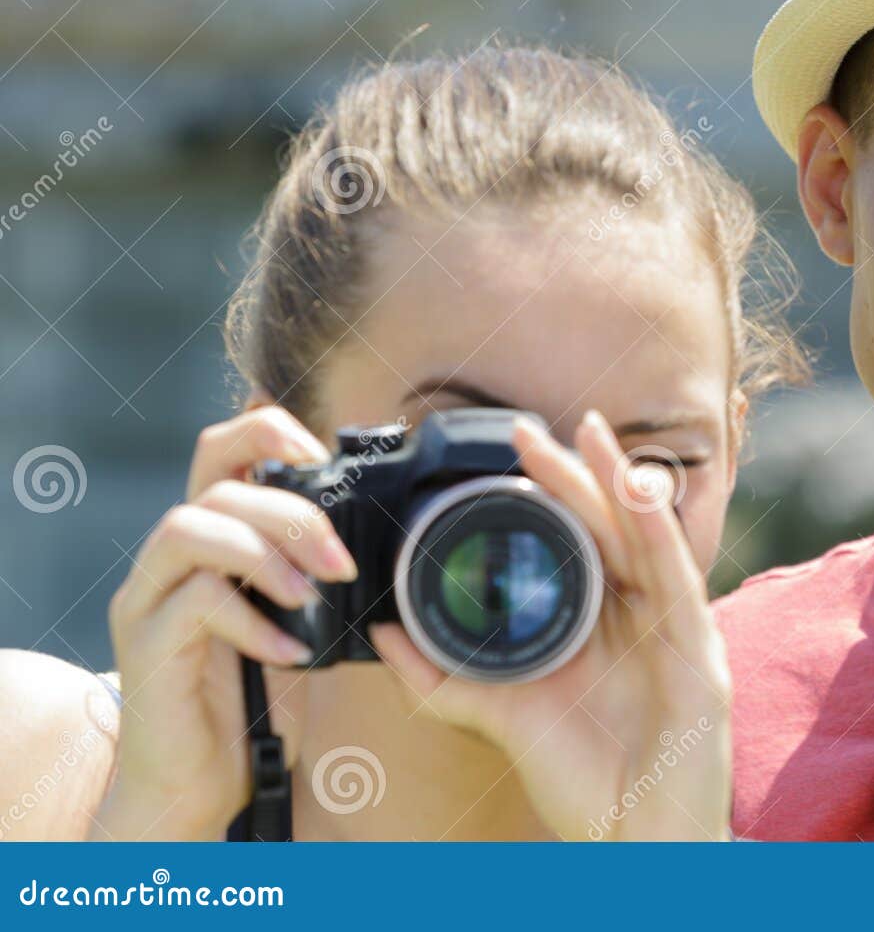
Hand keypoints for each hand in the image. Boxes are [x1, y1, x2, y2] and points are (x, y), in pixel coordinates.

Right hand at [97, 407, 352, 839]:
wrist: (202, 779)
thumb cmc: (257, 696)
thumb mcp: (304, 621)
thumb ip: (322, 574)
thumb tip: (392, 542)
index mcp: (211, 536)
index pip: (221, 446)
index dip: (271, 432)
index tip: (329, 466)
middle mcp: (169, 557)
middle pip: (215, 482)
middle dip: (291, 510)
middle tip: (341, 562)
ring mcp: (148, 597)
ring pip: (188, 527)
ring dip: (263, 553)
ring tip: (311, 595)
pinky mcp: (143, 644)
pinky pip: (193, 603)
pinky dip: (252, 622)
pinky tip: (291, 651)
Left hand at [371, 411, 731, 841]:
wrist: (631, 841)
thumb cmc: (584, 781)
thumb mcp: (505, 715)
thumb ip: (446, 675)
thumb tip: (385, 633)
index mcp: (605, 623)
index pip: (578, 540)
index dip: (550, 492)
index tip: (511, 451)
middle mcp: (642, 616)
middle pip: (608, 528)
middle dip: (573, 474)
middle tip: (529, 430)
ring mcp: (675, 631)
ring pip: (647, 540)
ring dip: (619, 484)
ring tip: (590, 435)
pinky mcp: (701, 654)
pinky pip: (680, 581)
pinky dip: (659, 532)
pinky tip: (636, 493)